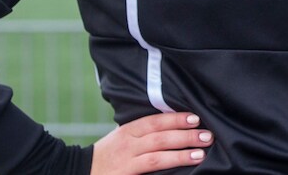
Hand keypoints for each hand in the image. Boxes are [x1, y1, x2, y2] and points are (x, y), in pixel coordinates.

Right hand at [91, 112, 212, 173]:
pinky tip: (181, 172)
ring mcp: (126, 162)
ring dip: (181, 155)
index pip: (155, 121)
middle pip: (160, 138)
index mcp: (128, 130)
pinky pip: (149, 173)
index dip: (175, 119)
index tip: (195, 118)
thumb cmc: (108, 153)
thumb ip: (143, 131)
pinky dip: (166, 172)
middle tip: (207, 135)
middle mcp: (127, 144)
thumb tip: (173, 123)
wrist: (80, 171)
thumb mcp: (123, 136)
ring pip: (157, 157)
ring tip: (200, 154)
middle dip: (185, 136)